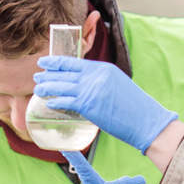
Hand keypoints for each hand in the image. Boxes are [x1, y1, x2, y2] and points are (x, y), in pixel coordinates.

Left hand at [33, 56, 178, 153]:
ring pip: (63, 86)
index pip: (75, 62)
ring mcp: (92, 89)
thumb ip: (101, 83)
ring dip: (48, 87)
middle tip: (38, 76)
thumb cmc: (134, 109)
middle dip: (49, 73)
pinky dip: (56, 101)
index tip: (46, 62)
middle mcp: (96, 75)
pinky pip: (67, 101)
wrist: (146, 121)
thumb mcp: (117, 86)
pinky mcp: (89, 105)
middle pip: (66, 72)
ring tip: (38, 88)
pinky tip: (49, 102)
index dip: (58, 62)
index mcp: (103, 68)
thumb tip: (86, 88)